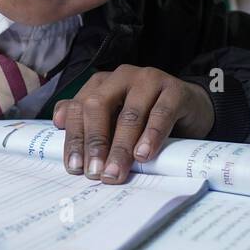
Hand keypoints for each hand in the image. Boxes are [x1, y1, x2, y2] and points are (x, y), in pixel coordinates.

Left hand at [52, 65, 214, 184]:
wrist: (190, 107)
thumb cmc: (146, 116)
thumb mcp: (115, 117)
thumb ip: (87, 119)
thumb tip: (58, 123)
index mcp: (102, 82)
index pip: (79, 108)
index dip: (75, 138)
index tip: (75, 167)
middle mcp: (122, 77)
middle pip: (99, 107)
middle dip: (95, 143)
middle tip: (95, 173)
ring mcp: (149, 80)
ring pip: (130, 113)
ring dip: (121, 146)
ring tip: (116, 171)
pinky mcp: (175, 90)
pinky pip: (160, 113)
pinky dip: (151, 135)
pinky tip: (143, 154)